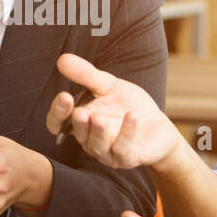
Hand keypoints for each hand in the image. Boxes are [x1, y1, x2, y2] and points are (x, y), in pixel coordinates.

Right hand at [45, 53, 182, 169]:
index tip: (64, 96)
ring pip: (97, 146)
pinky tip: (132, 117)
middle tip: (78, 111)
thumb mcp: (109, 86)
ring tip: (99, 117)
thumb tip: (62, 59)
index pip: (59, 123)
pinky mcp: (130, 158)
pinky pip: (124, 150)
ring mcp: (109, 152)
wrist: (159, 126)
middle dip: (78, 124)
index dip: (58, 113)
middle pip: (77, 135)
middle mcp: (90, 140)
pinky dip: (126, 134)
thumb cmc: (128, 105)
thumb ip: (86, 75)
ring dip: (98, 132)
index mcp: (81, 122)